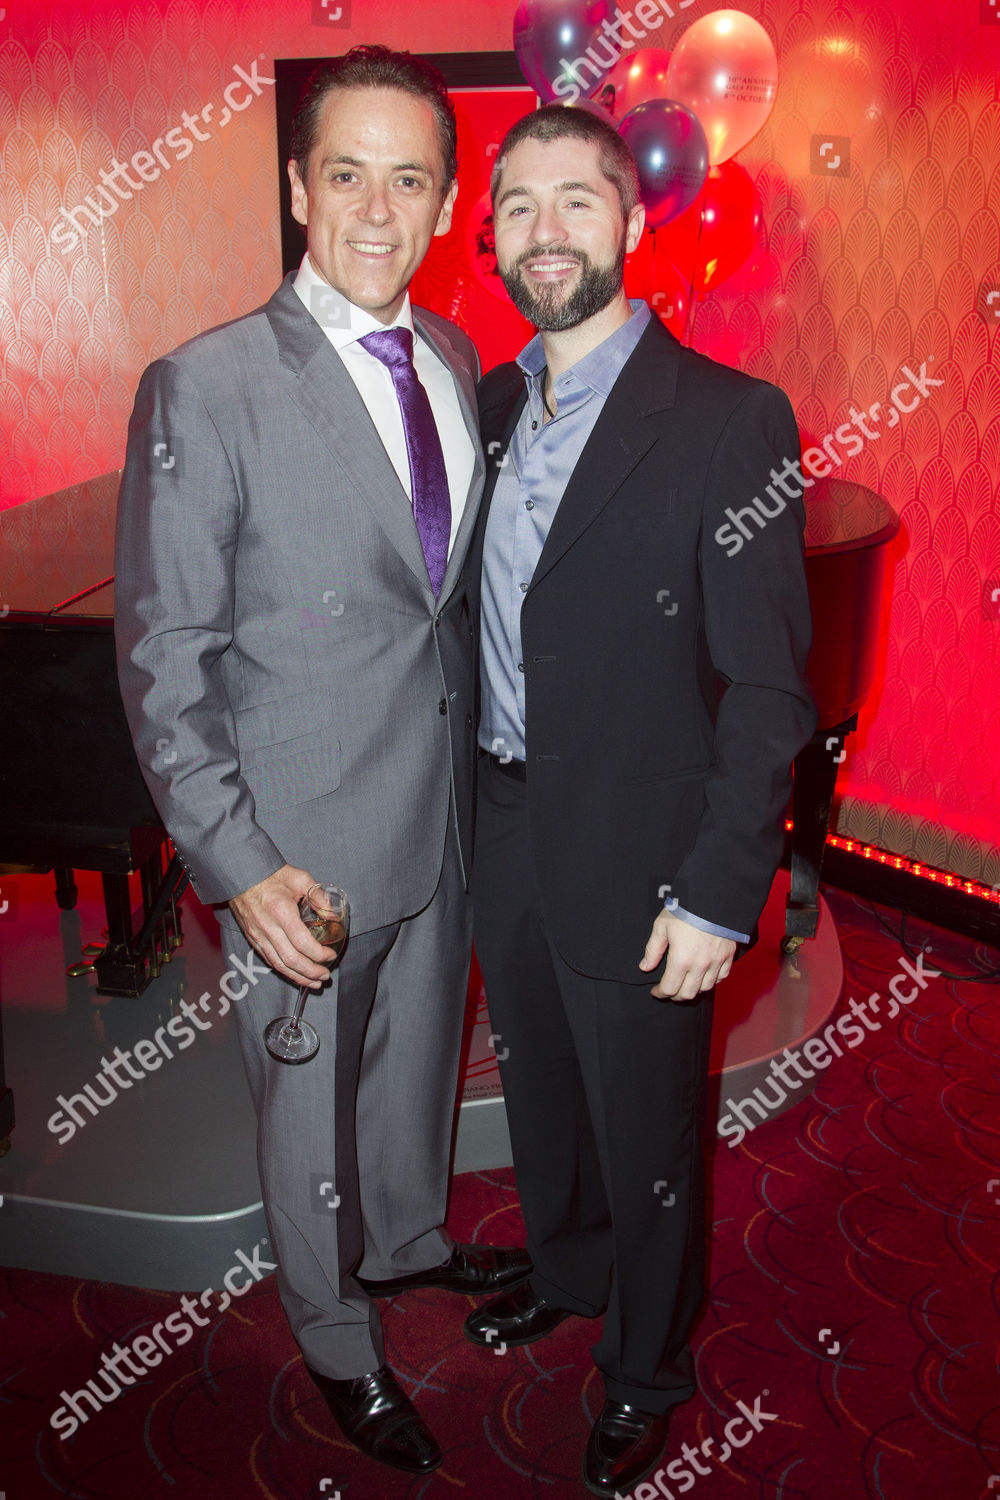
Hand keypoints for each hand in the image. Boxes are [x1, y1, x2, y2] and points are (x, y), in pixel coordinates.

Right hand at [229, 864, 336, 987]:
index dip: (319, 954)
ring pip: (279, 965)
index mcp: (282, 912)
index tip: (331, 955)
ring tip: (314, 982)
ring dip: (298, 977)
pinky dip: (284, 971)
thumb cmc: (271, 875)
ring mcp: (258, 936)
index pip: (303, 943)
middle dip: (311, 972)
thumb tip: (333, 916)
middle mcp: (268, 928)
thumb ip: (318, 897)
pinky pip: (269, 960)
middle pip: (291, 960)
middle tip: (325, 975)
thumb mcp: (300, 878)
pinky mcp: (253, 939)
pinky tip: (295, 975)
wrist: (241, 875)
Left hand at [639, 909, 735, 999]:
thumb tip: (645, 967)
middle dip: (676, 995)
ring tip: (686, 983)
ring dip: (694, 990)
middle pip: (688, 994)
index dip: (660, 993)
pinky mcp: (729, 955)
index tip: (656, 991)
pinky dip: (712, 981)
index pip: (669, 988)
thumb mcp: (662, 926)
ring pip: (705, 988)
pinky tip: (704, 976)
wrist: (714, 897)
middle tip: (669, 990)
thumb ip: (653, 949)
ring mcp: (717, 962)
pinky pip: (722, 977)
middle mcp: (700, 965)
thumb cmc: (686, 909)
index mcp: (681, 960)